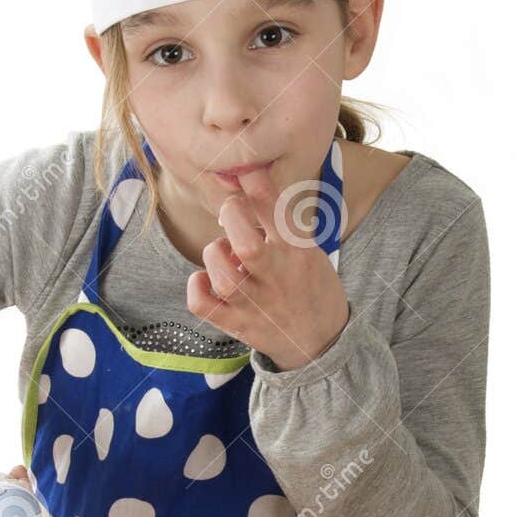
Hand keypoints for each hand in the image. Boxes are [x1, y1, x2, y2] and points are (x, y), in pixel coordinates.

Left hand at [186, 165, 349, 370]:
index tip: (246, 173)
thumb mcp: (310, 252)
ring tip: (223, 253)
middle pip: (244, 243)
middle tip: (230, 215)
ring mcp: (255, 304)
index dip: (255, 182)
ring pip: (222, 276)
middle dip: (230, 217)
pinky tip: (205, 278)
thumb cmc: (312, 288)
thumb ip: (283, 226)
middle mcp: (276, 277)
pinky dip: (196, 286)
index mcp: (298, 253)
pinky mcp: (237, 324)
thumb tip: (247, 190)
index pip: (274, 210)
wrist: (321, 344)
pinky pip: (202, 305)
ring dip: (214, 254)